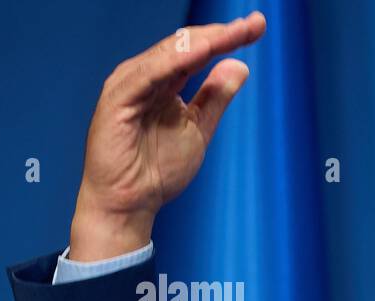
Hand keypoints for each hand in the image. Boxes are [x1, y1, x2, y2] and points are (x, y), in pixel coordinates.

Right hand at [69, 11, 266, 260]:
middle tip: (254, 23)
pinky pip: (148, 75)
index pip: (197, 51)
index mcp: (163, 81)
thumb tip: (240, 66)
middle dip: (221, 34)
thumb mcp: (198, 129)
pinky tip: (199, 52)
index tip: (258, 27)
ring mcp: (129, 86)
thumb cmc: (156, 170)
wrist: (130, 203)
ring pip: (168, 54)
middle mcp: (145, 77)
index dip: (228, 38)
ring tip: (232, 32)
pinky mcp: (117, 100)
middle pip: (185, 46)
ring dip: (201, 41)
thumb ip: (215, 98)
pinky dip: (172, 61)